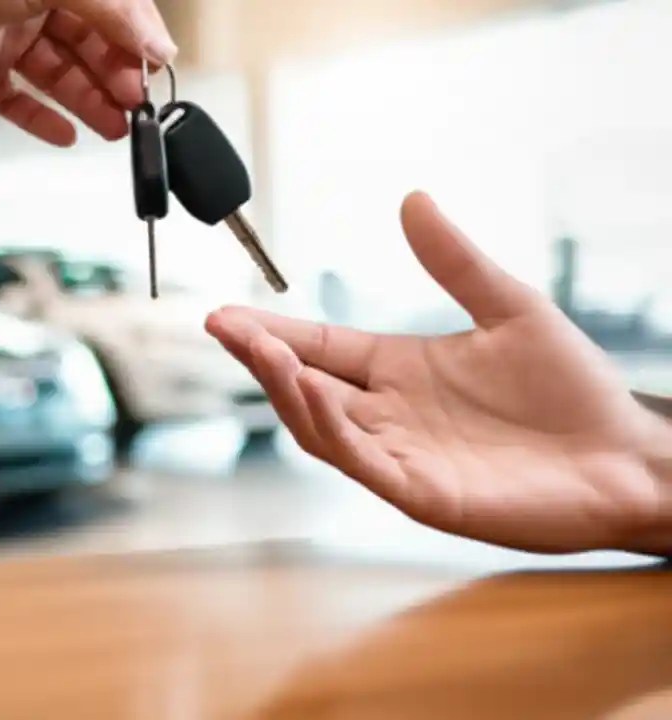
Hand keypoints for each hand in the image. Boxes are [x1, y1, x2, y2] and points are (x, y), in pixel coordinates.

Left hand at [0, 0, 175, 145]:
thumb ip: (113, 11)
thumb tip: (157, 42)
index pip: (113, 8)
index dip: (136, 39)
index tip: (157, 69)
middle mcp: (30, 0)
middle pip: (87, 44)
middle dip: (115, 77)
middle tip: (136, 107)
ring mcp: (2, 36)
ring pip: (57, 76)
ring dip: (89, 103)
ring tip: (115, 130)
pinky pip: (15, 99)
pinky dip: (41, 119)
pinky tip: (67, 135)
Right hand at [207, 192, 671, 554]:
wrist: (626, 460)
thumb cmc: (572, 393)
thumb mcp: (511, 307)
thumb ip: (455, 262)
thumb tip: (414, 199)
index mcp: (400, 370)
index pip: (320, 346)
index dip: (270, 332)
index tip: (226, 313)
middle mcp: (389, 414)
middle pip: (304, 385)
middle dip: (260, 358)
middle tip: (224, 328)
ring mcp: (400, 455)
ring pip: (320, 426)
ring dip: (286, 391)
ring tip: (264, 354)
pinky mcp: (422, 493)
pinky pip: (362, 462)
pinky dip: (332, 430)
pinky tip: (315, 394)